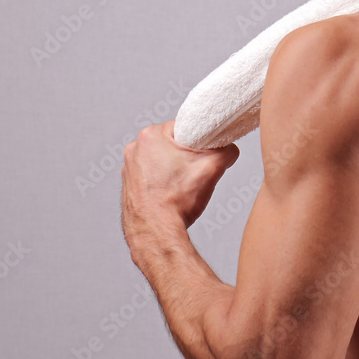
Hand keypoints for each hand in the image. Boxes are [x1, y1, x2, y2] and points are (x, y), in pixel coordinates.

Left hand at [121, 121, 239, 248]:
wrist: (155, 230)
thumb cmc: (175, 200)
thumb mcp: (212, 168)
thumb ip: (227, 151)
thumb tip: (230, 149)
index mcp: (151, 135)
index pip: (183, 127)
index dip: (199, 140)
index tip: (204, 152)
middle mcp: (135, 148)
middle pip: (172, 144)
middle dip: (186, 156)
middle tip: (195, 172)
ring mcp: (129, 167)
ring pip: (161, 160)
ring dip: (173, 169)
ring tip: (183, 186)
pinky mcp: (129, 184)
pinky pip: (151, 176)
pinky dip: (162, 182)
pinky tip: (171, 194)